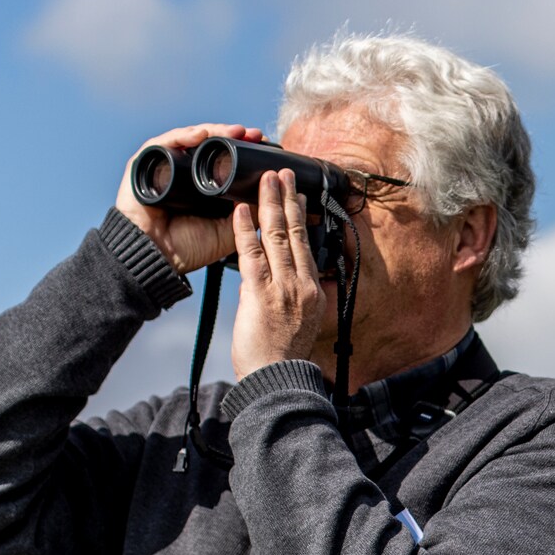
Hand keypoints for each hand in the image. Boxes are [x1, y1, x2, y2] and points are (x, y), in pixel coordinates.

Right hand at [115, 123, 265, 272]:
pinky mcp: (143, 163)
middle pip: (211, 144)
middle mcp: (185, 171)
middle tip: (255, 135)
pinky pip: (163, 143)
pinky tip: (201, 135)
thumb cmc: (189, 247)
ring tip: (236, 132)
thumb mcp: (230, 230)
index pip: (226, 157)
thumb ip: (250, 214)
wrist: (156, 257)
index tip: (267, 146)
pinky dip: (183, 136)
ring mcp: (165, 165)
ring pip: (191, 139)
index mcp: (205, 184)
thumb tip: (276, 192)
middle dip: (235, 136)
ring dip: (215, 131)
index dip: (246, 149)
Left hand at [230, 170, 326, 378]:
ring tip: (267, 180)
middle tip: (283, 173)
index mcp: (312, 291)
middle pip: (296, 234)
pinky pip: (252, 255)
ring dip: (271, 204)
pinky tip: (242, 210)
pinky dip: (247, 229)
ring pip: (278, 238)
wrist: (275, 381)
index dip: (301, 216)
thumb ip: (286, 294)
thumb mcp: (297, 323)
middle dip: (288, 200)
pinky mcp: (261, 295)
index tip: (296, 195)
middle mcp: (302, 285)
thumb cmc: (281, 357)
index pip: (307, 245)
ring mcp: (283, 289)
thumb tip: (271, 276)